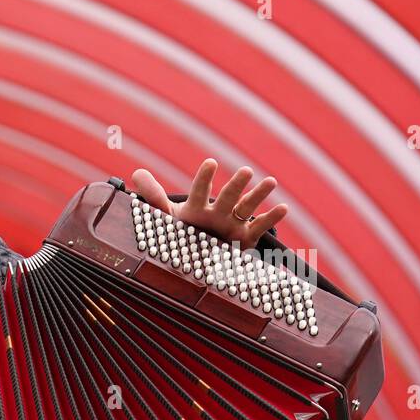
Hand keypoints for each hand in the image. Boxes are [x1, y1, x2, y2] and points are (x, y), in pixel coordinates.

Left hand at [131, 158, 287, 247]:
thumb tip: (136, 174)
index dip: (204, 178)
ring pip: (246, 207)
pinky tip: (283, 208)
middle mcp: (217, 211)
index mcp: (196, 207)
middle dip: (236, 185)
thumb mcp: (164, 218)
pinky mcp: (244, 238)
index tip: (210, 163)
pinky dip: (271, 219)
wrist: (195, 255)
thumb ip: (153, 197)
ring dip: (258, 195)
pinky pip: (258, 227)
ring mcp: (233, 223)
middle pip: (227, 196)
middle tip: (246, 171)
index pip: (199, 191)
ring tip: (271, 181)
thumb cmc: (179, 232)